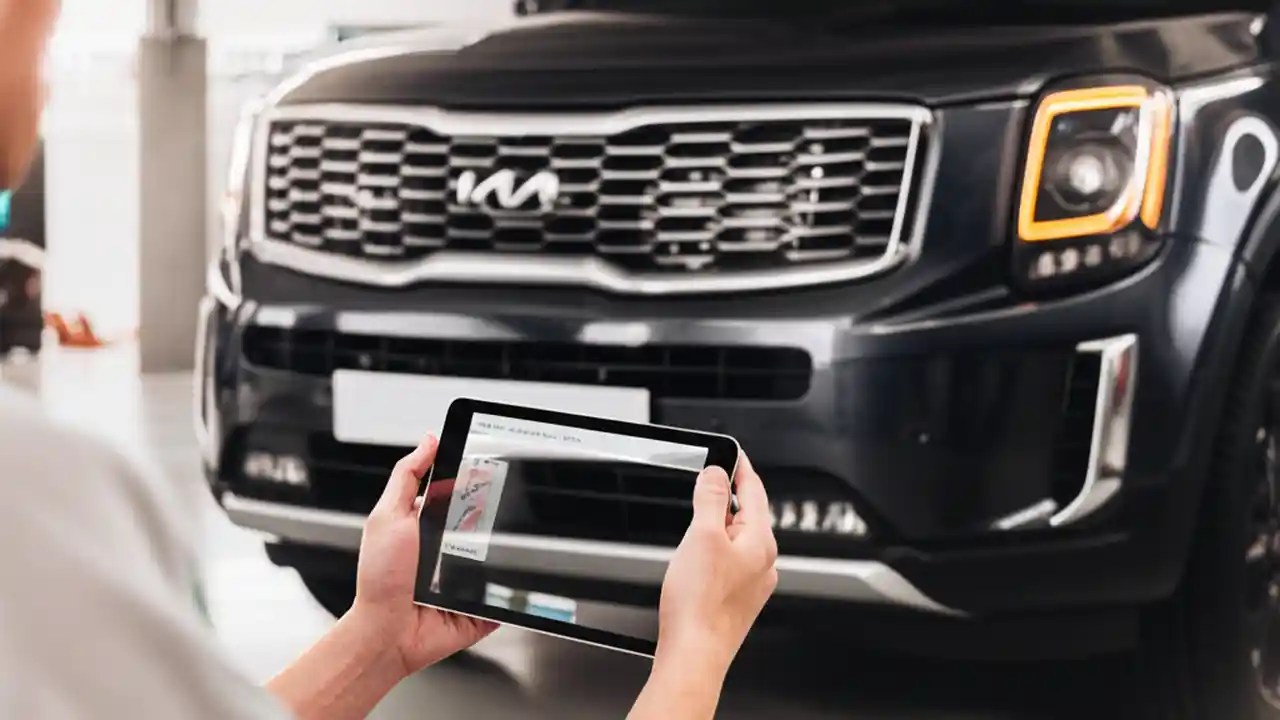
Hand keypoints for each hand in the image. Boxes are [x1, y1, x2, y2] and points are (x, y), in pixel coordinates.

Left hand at [352, 434, 497, 676]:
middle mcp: (448, 550)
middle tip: (497, 508)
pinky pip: (505, 593)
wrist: (387, 633)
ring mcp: (467, 578)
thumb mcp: (389, 516)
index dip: (473, 479)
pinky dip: (509, 588)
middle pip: (484, 521)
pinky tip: (506, 579)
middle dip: (494, 513)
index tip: (489, 466)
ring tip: (497, 545)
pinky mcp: (482, 605)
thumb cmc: (380, 579)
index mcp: (427, 525)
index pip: (458, 494)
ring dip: (502, 550)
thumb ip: (407, 476)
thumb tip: (429, 440)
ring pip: (499, 555)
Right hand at [657, 452, 777, 674]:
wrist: (693, 655)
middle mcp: (763, 564)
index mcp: (761, 543)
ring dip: (719, 526)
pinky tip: (697, 559)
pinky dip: (715, 551)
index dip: (742, 468)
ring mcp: (752, 585)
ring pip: (738, 541)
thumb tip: (718, 475)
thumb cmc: (700, 605)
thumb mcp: (702, 536)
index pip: (755, 492)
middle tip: (708, 482)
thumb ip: (712, 500)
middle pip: (748, 516)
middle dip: (728, 498)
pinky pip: (730, 563)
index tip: (734, 454)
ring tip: (697, 521)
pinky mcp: (737, 601)